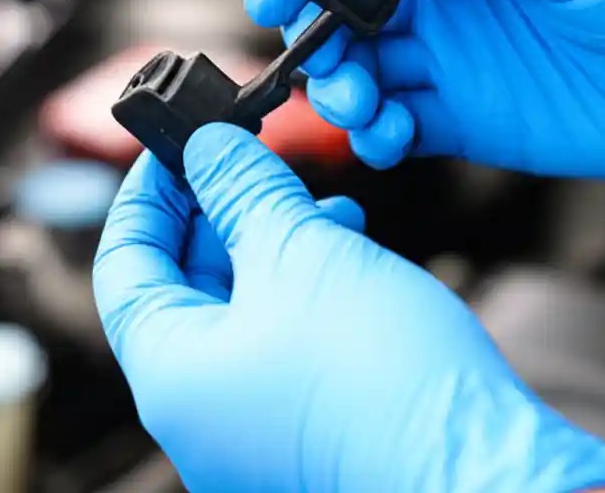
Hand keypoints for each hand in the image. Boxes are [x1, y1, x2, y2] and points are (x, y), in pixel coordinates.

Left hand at [94, 123, 604, 491]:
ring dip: (275, 247)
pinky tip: (352, 253)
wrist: (480, 472)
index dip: (147, 194)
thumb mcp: (301, 253)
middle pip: (184, 290)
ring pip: (242, 317)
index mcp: (170, 376)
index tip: (179, 145)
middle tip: (256, 157)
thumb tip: (209, 150)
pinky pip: (283, 350)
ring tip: (325, 202)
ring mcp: (252, 435)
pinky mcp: (306, 438)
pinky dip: (306, 293)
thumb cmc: (381, 375)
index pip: (124, 266)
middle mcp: (199, 416)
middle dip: (223, 213)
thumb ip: (243, 191)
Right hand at [245, 0, 604, 186]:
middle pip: (347, 8)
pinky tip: (392, 140)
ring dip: (343, 90)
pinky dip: (380, 136)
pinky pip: (404, 126)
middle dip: (317, 37)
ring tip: (363, 108)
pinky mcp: (478, 118)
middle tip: (327, 70)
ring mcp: (463, 57)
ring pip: (366, 70)